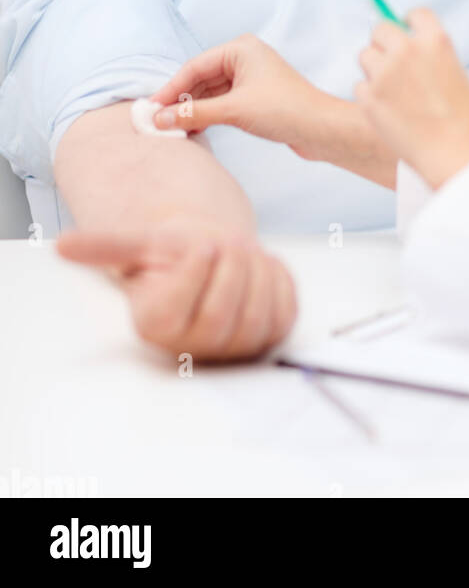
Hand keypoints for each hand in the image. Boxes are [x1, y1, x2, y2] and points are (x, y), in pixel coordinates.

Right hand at [56, 215, 297, 362]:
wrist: (208, 256)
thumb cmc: (172, 253)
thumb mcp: (140, 244)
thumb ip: (106, 246)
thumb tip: (61, 246)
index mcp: (156, 326)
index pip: (177, 310)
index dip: (195, 272)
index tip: (201, 244)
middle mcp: (193, 347)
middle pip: (224, 317)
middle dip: (231, 268)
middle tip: (226, 242)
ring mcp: (234, 347)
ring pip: (258, 316)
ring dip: (257, 271)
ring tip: (242, 251)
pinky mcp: (269, 335)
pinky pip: (285, 309)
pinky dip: (279, 279)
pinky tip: (262, 265)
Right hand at [150, 35, 397, 185]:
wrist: (321, 130)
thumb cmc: (285, 110)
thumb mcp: (233, 111)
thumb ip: (194, 114)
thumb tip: (159, 120)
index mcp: (241, 49)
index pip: (195, 67)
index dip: (171, 89)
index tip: (151, 109)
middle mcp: (244, 58)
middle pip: (200, 79)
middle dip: (179, 101)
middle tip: (156, 122)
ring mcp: (249, 78)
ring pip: (209, 93)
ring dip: (191, 111)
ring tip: (170, 130)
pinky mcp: (253, 97)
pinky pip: (221, 103)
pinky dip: (206, 115)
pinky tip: (191, 131)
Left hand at [355, 8, 468, 187]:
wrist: (459, 156)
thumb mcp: (461, 76)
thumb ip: (436, 59)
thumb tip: (418, 55)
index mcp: (436, 41)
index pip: (414, 13)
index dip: (410, 23)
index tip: (408, 33)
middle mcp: (407, 52)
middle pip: (380, 29)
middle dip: (385, 43)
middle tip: (394, 62)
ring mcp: (384, 76)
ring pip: (365, 56)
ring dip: (375, 69)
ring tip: (393, 91)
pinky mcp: (369, 101)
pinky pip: (360, 86)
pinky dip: (370, 96)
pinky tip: (388, 111)